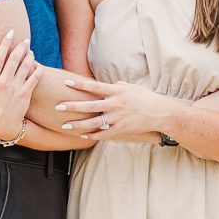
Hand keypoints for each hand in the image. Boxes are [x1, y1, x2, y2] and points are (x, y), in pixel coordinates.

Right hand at [0, 30, 40, 140]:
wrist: (2, 126)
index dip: (4, 43)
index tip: (10, 33)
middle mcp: (3, 82)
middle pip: (13, 59)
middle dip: (20, 47)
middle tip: (25, 40)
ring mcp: (15, 88)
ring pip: (25, 66)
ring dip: (29, 56)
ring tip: (30, 51)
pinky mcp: (25, 94)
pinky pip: (34, 78)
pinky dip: (37, 69)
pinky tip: (38, 65)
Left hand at [54, 76, 172, 141]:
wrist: (160, 113)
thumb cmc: (145, 98)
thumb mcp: (131, 87)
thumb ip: (116, 86)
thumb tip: (105, 86)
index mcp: (117, 91)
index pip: (95, 86)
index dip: (80, 84)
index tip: (67, 83)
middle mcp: (116, 104)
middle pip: (90, 105)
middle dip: (73, 106)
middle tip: (58, 107)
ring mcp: (118, 117)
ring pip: (94, 122)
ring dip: (78, 124)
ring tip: (65, 125)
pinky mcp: (122, 128)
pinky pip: (104, 133)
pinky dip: (93, 135)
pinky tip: (83, 135)